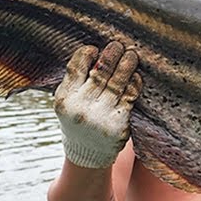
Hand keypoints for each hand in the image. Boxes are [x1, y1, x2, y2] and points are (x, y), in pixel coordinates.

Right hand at [53, 42, 141, 168]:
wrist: (87, 155)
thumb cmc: (78, 120)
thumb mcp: (68, 102)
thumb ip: (77, 81)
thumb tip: (96, 53)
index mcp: (65, 99)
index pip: (76, 67)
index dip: (87, 53)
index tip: (95, 49)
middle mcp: (81, 108)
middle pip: (100, 72)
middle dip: (112, 55)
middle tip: (119, 45)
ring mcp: (101, 117)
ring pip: (117, 83)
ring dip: (127, 65)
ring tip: (131, 55)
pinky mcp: (118, 124)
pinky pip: (129, 97)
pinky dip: (134, 84)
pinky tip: (135, 76)